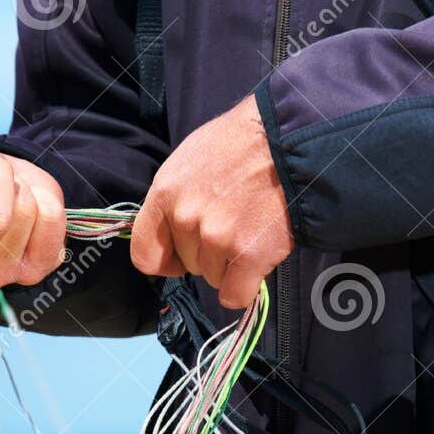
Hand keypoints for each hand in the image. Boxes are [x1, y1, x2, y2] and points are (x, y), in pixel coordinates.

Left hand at [130, 94, 292, 308]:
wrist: (289, 139)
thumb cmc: (242, 142)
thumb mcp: (191, 159)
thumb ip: (176, 198)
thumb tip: (174, 228)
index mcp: (165, 193)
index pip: (144, 254)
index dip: (165, 261)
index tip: (180, 259)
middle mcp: (185, 218)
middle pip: (188, 265)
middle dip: (210, 254)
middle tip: (236, 224)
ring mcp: (217, 238)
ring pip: (213, 278)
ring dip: (232, 264)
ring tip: (252, 229)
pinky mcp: (249, 254)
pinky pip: (235, 295)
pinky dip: (246, 287)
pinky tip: (258, 263)